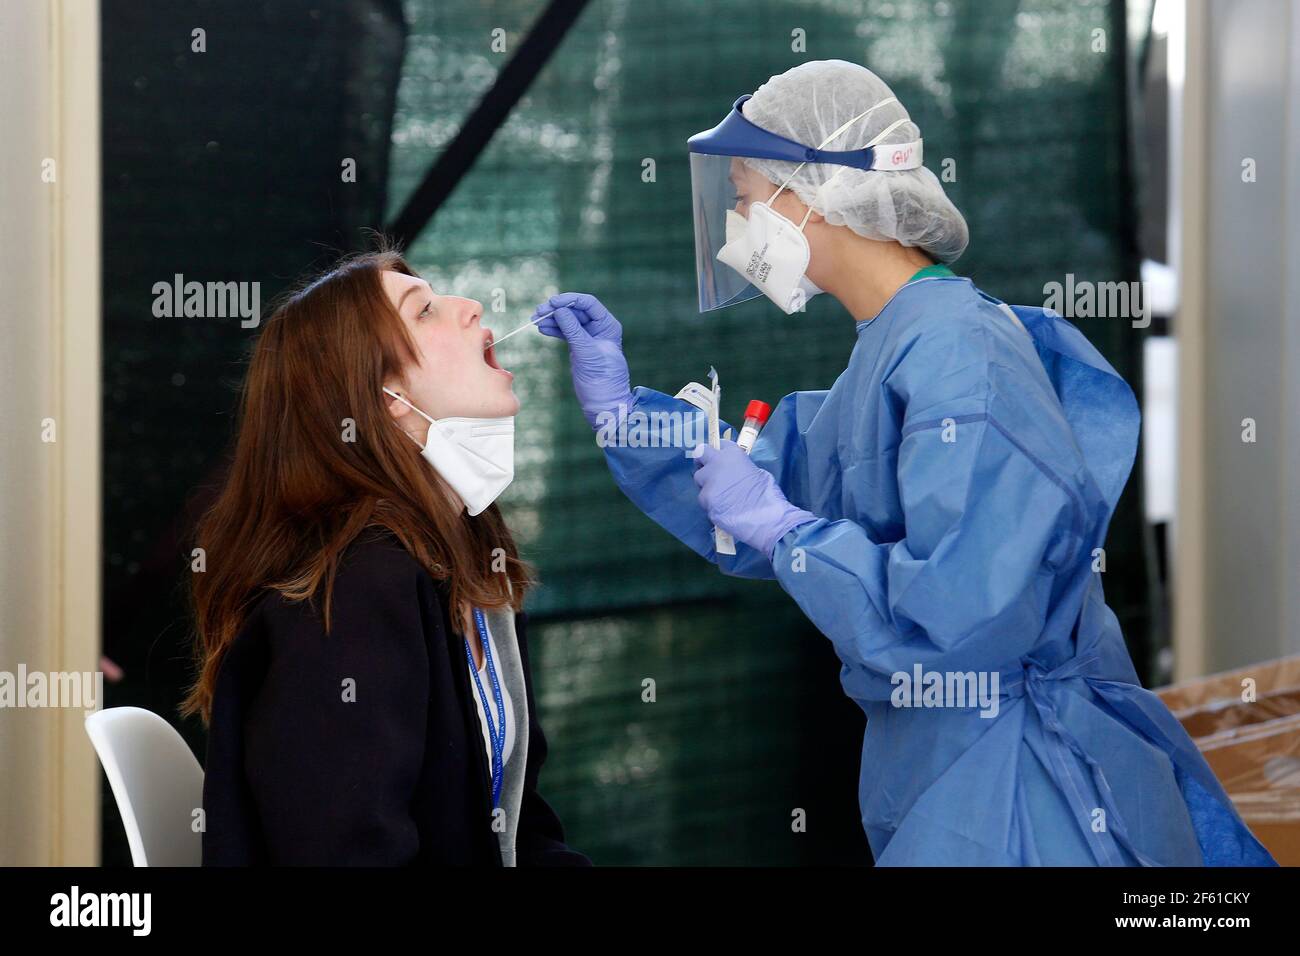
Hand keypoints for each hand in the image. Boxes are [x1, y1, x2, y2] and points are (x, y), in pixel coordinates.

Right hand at [534, 292, 632, 428]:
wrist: (603, 402)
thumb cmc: (602, 378)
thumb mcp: (587, 352)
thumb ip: (573, 330)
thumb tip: (559, 310)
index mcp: (607, 325)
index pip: (588, 304)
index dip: (569, 300)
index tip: (552, 303)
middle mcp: (599, 328)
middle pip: (575, 311)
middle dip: (557, 310)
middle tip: (538, 312)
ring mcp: (588, 337)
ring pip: (568, 321)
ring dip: (552, 319)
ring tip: (535, 321)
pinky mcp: (579, 347)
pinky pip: (565, 333)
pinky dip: (553, 330)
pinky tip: (542, 329)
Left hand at [692, 440, 816, 557]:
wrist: (764, 516)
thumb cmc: (766, 494)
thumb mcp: (756, 472)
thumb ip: (739, 467)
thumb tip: (733, 471)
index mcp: (733, 453)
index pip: (719, 444)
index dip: (718, 452)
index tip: (719, 458)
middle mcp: (718, 463)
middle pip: (700, 454)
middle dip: (703, 462)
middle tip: (709, 472)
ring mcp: (709, 481)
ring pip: (699, 479)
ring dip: (706, 485)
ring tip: (721, 496)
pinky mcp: (705, 498)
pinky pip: (703, 499)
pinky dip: (710, 503)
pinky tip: (722, 508)